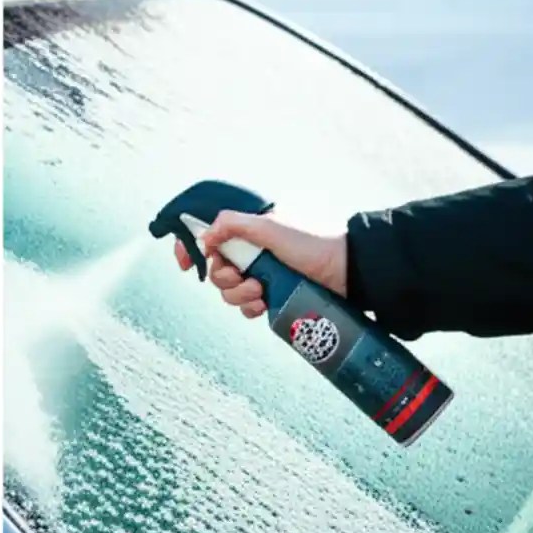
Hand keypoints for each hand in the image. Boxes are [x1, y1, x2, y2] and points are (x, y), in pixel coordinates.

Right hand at [175, 210, 347, 318]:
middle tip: (243, 277)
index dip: (190, 248)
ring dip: (238, 294)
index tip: (184, 263)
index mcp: (248, 230)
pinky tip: (264, 305)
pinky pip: (245, 307)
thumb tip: (204, 236)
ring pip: (228, 291)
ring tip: (260, 292)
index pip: (207, 235)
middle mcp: (251, 251)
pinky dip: (249, 308)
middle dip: (223, 277)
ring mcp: (260, 274)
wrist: (348, 272)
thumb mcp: (271, 227)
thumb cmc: (313, 243)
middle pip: (214, 268)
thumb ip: (234, 225)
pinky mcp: (270, 296)